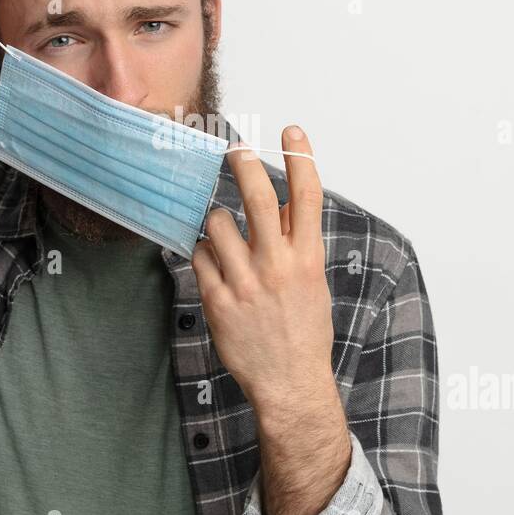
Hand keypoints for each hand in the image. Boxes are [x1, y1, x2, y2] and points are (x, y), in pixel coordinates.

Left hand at [190, 125, 334, 412]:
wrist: (290, 383)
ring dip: (216, 222)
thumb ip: (298, 243)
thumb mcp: (313, 282)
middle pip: (259, 198)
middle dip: (244, 165)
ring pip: (218, 224)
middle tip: (233, 148)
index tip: (291, 131)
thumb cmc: (304, 331)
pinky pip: (200, 258)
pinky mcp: (218, 301)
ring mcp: (245, 283)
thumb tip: (286, 204)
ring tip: (224, 237)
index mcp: (307, 259)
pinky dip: (204, 254)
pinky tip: (214, 266)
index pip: (308, 197)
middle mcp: (277, 266)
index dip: (301, 157)